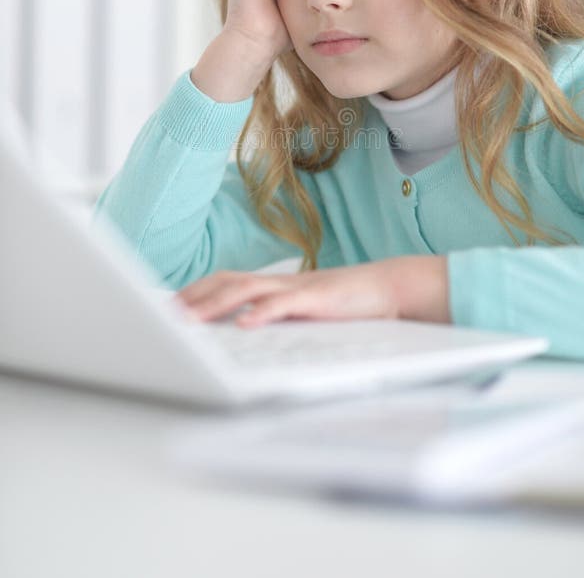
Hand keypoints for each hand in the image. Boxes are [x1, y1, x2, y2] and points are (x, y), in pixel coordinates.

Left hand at [175, 256, 449, 327]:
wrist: (386, 288)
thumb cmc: (341, 303)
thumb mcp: (300, 310)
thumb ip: (272, 315)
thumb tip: (239, 331)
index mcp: (271, 285)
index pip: (223, 282)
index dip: (194, 292)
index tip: (167, 307)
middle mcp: (277, 282)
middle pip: (225, 283)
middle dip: (193, 298)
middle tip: (166, 316)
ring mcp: (295, 288)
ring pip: (247, 290)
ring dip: (215, 305)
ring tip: (190, 322)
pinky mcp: (316, 299)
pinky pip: (285, 304)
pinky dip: (263, 312)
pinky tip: (245, 325)